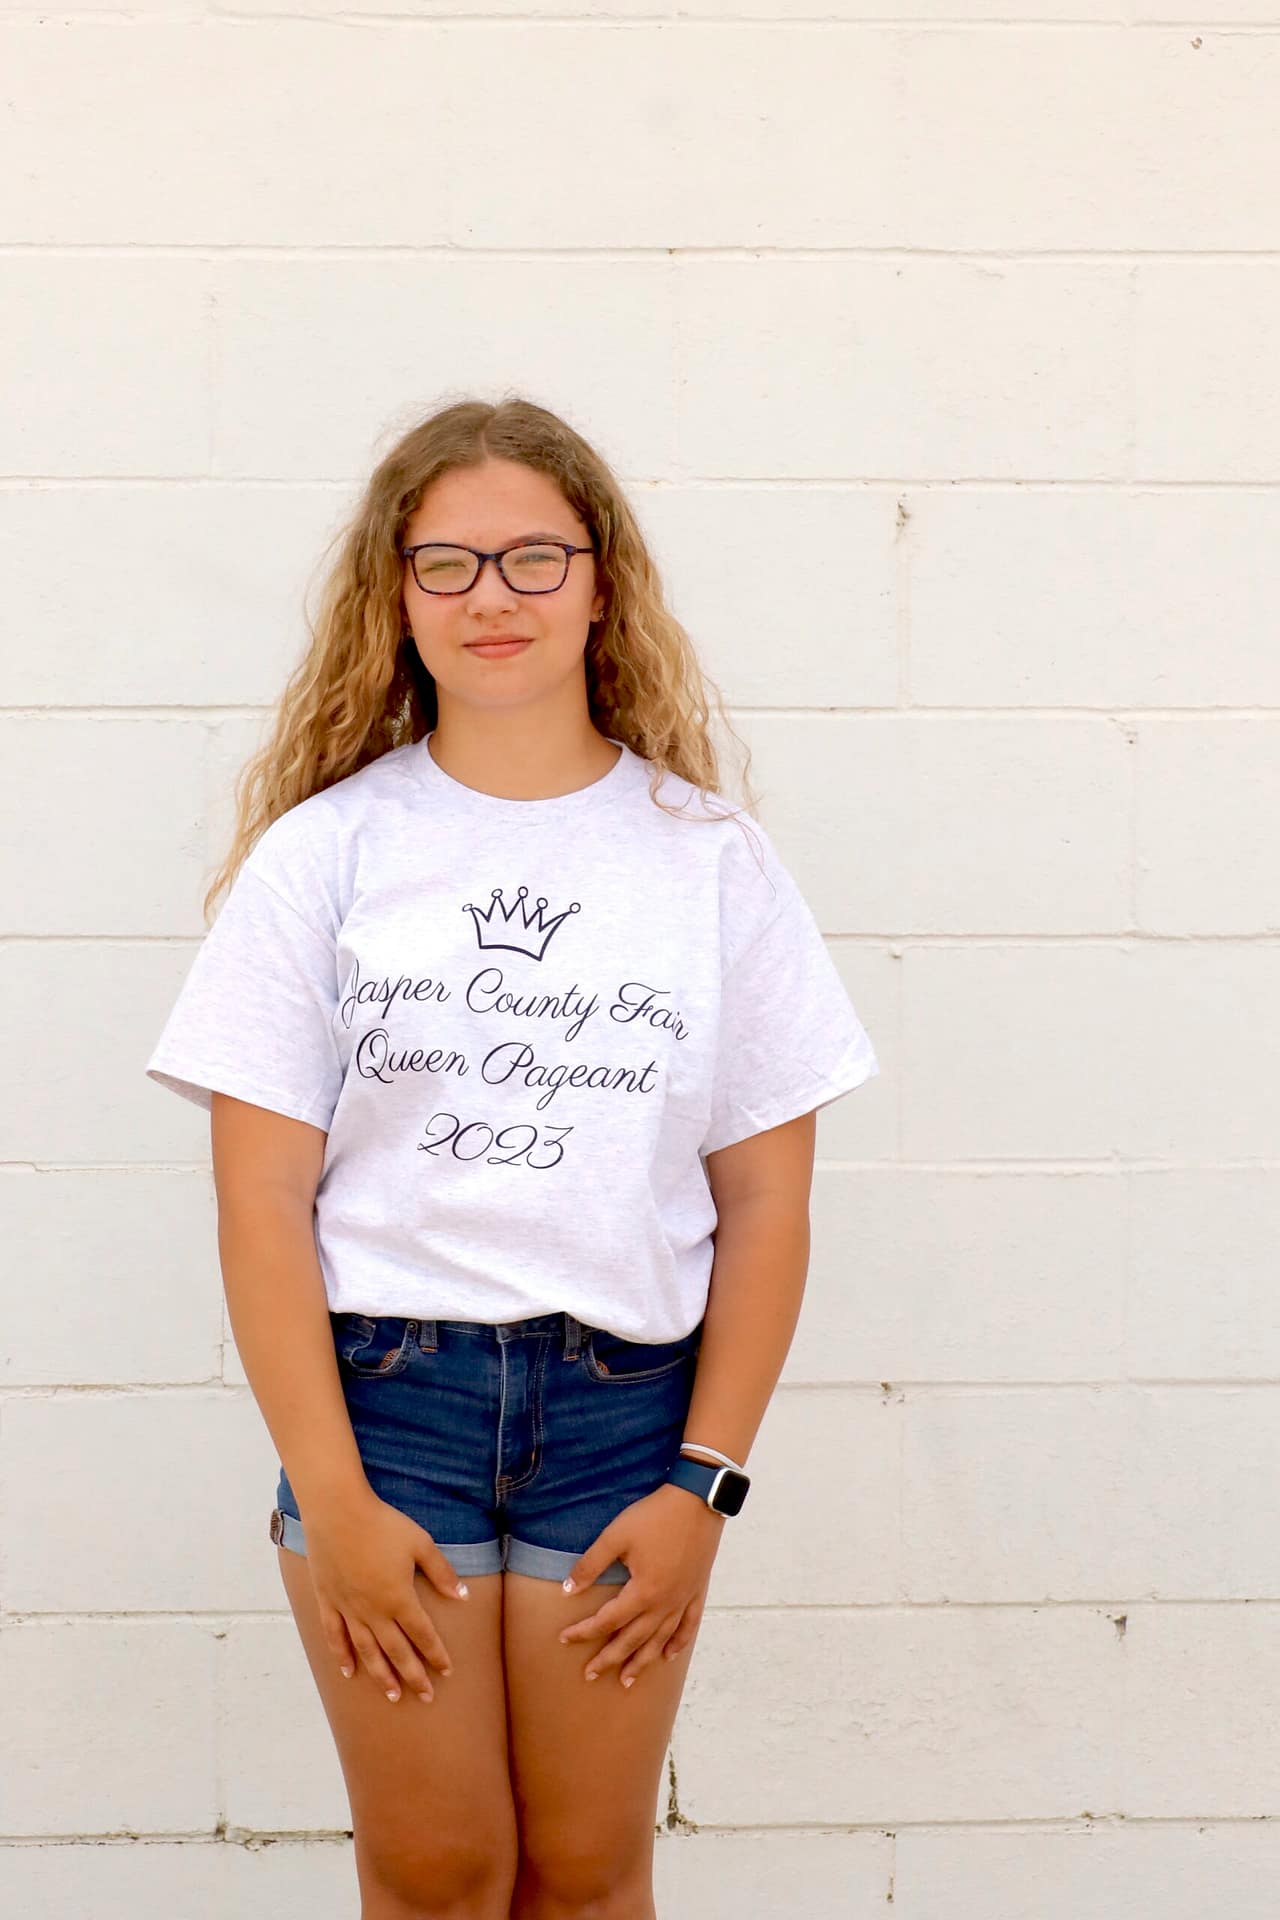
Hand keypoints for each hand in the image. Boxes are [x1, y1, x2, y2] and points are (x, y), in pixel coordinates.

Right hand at [303, 1485, 469, 1705]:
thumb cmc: (383, 1524)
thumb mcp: (420, 1543)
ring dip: (381, 1675)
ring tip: (393, 1695)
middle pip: (396, 1651)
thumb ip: (441, 1572)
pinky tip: (349, 1672)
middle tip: (425, 1697)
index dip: (436, 1654)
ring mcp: (349, 1609)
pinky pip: (335, 1636)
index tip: (446, 1672)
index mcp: (399, 1598)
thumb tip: (463, 1596)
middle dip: (413, 1676)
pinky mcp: (328, 1601)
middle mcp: (374, 1611)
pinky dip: (342, 1656)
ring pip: (367, 1651)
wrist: (337, 1511)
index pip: (422, 1635)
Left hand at [557, 1482, 724, 1687]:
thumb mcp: (616, 1536)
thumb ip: (590, 1565)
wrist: (697, 1500)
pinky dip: (677, 1644)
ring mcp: (683, 1600)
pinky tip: (669, 1657)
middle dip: (609, 1659)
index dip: (583, 1631)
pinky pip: (687, 1626)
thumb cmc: (654, 1516)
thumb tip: (567, 1590)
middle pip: (632, 1639)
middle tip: (591, 1675)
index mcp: (643, 1592)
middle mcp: (664, 1604)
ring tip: (627, 1680)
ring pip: (660, 1640)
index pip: (607, 1621)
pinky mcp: (696, 1591)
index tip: (563, 1638)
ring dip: (642, 1661)